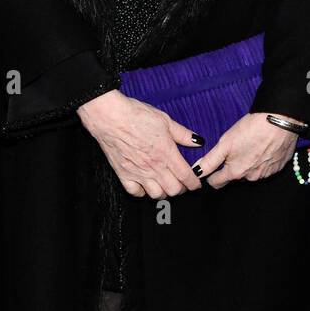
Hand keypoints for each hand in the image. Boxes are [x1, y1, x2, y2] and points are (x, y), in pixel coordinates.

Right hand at [77, 90, 202, 198]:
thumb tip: (198, 141)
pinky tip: (145, 185)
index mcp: (166, 153)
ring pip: (156, 195)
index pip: (185, 176)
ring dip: (164, 192)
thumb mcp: (165, 120)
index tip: (196, 184)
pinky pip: (136, 193)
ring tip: (165, 184)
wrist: (110, 117)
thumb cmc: (137, 115)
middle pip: (173, 190)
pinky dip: (143, 192)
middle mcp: (154, 167)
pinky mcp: (123, 175)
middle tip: (181, 182)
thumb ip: (183, 134)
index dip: (194, 183)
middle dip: (181, 189)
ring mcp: (138, 173)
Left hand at [194, 112, 302, 188]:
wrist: (280, 120)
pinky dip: (263, 160)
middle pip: (235, 178)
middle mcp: (251, 177)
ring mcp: (266, 173)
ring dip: (249, 164)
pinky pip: (266, 168)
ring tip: (250, 146)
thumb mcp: (225, 142)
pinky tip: (264, 147)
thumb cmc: (251, 129)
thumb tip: (196, 172)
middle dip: (231, 168)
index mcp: (236, 172)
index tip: (212, 168)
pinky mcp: (278, 167)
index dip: (211, 176)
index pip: (217, 183)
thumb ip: (210, 160)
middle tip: (233, 151)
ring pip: (251, 173)